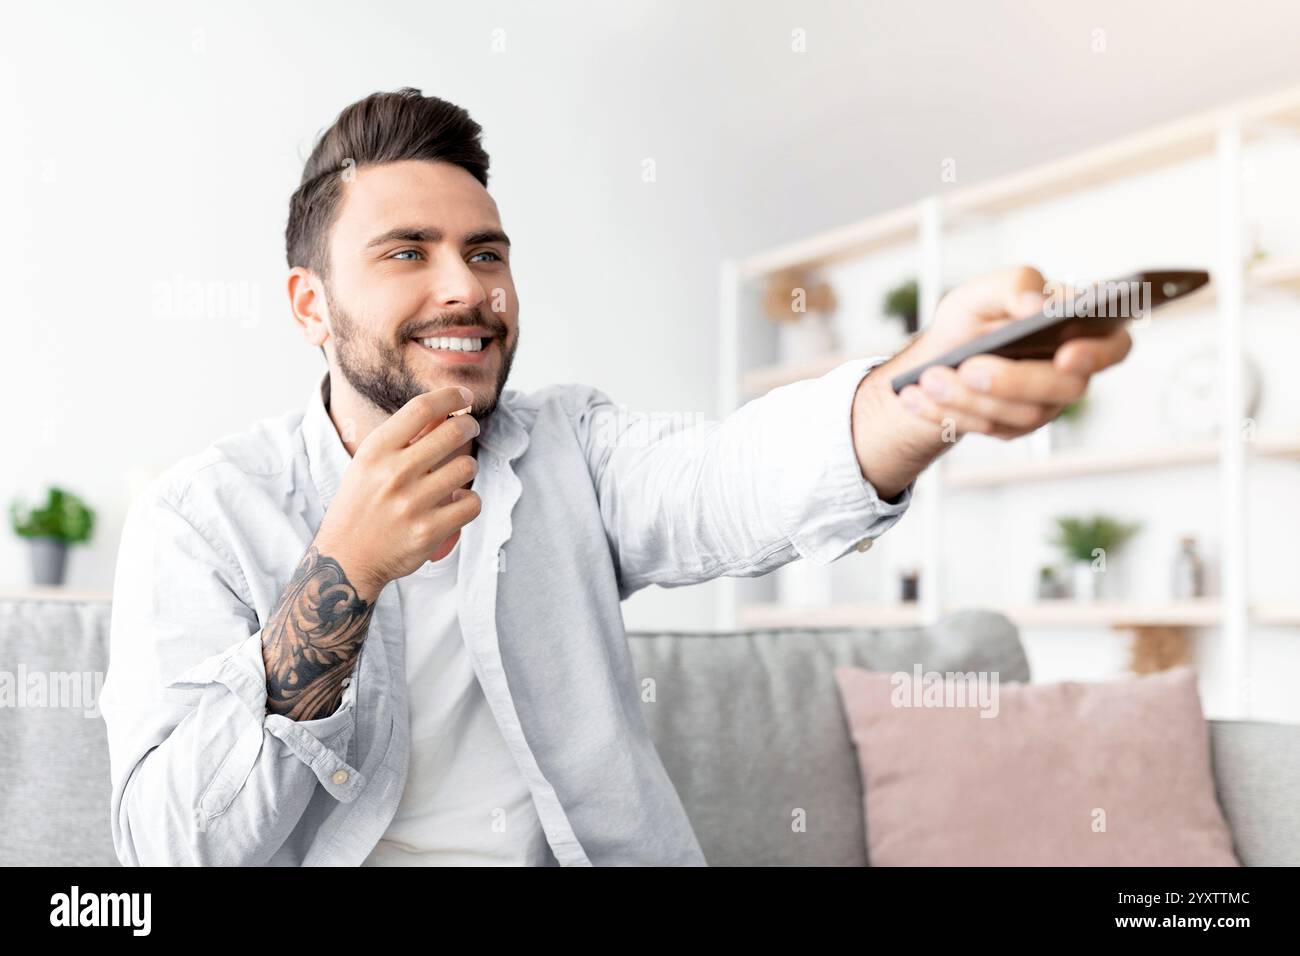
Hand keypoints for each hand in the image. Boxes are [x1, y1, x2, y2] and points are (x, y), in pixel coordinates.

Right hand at [312, 386, 482, 599]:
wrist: (346, 558)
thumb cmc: (361, 505)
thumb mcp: (368, 464)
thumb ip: (401, 440)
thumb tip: (443, 411)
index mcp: (376, 451)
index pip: (421, 408)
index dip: (450, 396)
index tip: (464, 396)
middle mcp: (393, 474)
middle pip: (453, 432)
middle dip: (469, 426)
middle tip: (469, 429)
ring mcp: (412, 504)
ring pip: (467, 467)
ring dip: (467, 467)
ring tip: (455, 474)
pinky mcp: (429, 531)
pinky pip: (471, 503)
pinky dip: (468, 501)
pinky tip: (455, 503)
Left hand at [895, 265, 1131, 437]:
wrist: (940, 356)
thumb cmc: (975, 318)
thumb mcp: (983, 291)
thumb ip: (1014, 283)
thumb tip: (1036, 304)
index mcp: (1080, 329)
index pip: (1114, 345)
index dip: (1096, 354)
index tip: (1065, 355)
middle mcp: (1070, 372)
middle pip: (1063, 388)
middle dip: (1012, 380)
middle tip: (967, 368)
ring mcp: (1045, 404)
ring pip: (1022, 415)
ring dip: (969, 398)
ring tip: (930, 378)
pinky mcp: (1013, 427)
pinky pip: (988, 428)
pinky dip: (948, 411)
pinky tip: (918, 398)